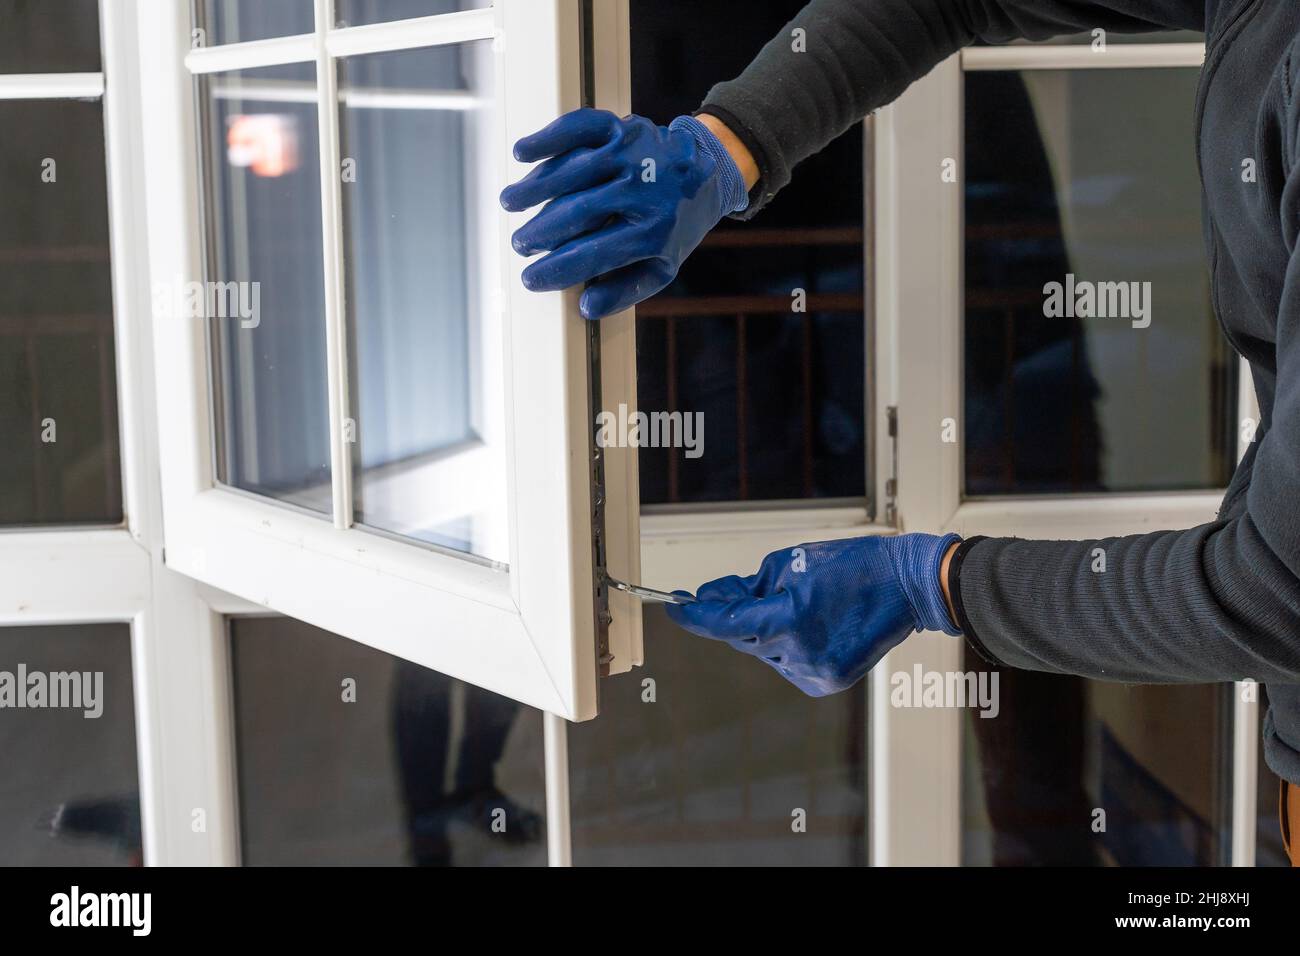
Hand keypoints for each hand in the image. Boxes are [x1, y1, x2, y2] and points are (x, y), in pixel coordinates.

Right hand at [500, 109, 748, 319]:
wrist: (706, 172)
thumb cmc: (673, 226)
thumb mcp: (661, 266)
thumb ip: (625, 290)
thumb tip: (586, 307)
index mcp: (654, 230)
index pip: (594, 254)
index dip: (556, 269)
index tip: (528, 279)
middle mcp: (643, 188)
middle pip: (577, 212)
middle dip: (540, 232)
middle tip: (520, 244)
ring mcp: (631, 152)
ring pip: (571, 170)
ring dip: (533, 188)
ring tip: (510, 204)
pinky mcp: (621, 126)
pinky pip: (578, 128)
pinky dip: (547, 138)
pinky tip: (521, 154)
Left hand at [666, 534, 962, 696]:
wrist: (906, 587)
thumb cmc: (850, 565)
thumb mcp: (790, 563)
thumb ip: (748, 586)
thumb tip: (713, 598)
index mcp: (790, 619)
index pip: (725, 623)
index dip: (695, 616)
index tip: (674, 608)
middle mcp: (800, 653)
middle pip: (743, 639)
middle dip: (733, 616)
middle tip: (729, 591)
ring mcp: (814, 673)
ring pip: (765, 654)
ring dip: (763, 631)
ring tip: (792, 603)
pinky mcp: (826, 683)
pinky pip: (788, 665)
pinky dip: (786, 647)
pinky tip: (806, 626)